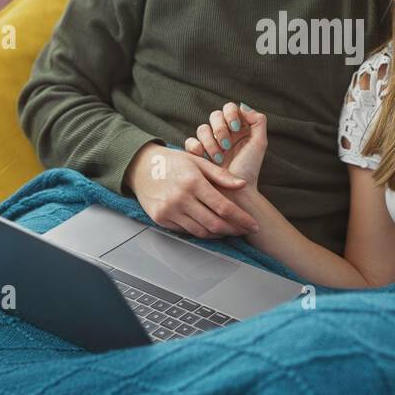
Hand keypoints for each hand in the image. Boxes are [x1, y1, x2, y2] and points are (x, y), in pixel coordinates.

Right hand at [125, 143, 258, 237]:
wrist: (141, 167)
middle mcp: (181, 198)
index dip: (241, 219)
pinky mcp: (161, 219)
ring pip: (201, 231)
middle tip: (245, 231)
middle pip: (214, 224)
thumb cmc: (172, 162)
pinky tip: (210, 227)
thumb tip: (243, 184)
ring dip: (218, 234)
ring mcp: (169, 211)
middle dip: (234, 230)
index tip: (253, 225)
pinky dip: (201, 231)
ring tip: (230, 230)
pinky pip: (186, 231)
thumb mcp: (197, 161)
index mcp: (193, 182)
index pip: (223, 207)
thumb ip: (221, 175)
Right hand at [183, 102, 266, 188]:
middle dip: (220, 130)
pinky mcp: (197, 154)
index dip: (230, 114)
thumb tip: (243, 106)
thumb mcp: (259, 144)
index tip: (235, 128)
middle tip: (227, 146)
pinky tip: (205, 160)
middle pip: (214, 116)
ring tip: (219, 159)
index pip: (229, 108)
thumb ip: (258, 121)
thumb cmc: (249, 170)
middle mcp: (223, 133)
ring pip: (202, 129)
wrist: (236, 193)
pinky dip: (197, 149)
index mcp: (237, 128)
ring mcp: (209, 143)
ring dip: (211, 143)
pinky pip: (190, 142)